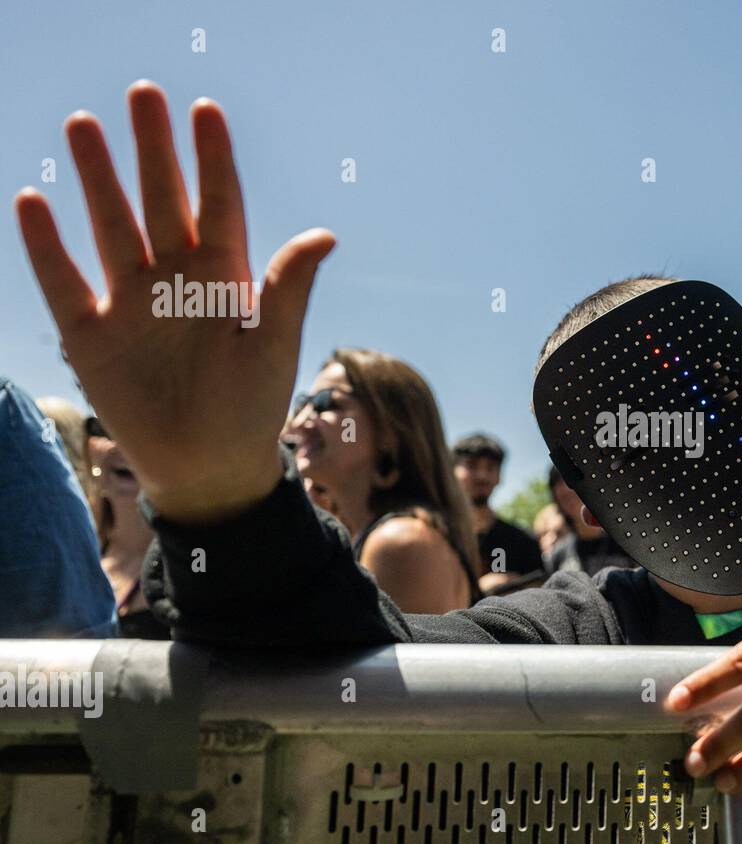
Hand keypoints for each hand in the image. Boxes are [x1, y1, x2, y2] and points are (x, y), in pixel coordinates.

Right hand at [14, 81, 334, 522]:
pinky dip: (47, 245)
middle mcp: (176, 280)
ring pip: (111, 226)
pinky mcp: (91, 334)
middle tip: (144, 94)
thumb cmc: (251, 408)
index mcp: (225, 278)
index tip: (205, 110)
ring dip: (99, 179)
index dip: (212, 159)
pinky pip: (64, 281)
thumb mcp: (273, 345)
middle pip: (162, 200)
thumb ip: (288, 287)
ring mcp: (131, 302)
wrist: (208, 467)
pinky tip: (33, 201)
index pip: (218, 204)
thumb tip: (324, 234)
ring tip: (84, 125)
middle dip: (153, 149)